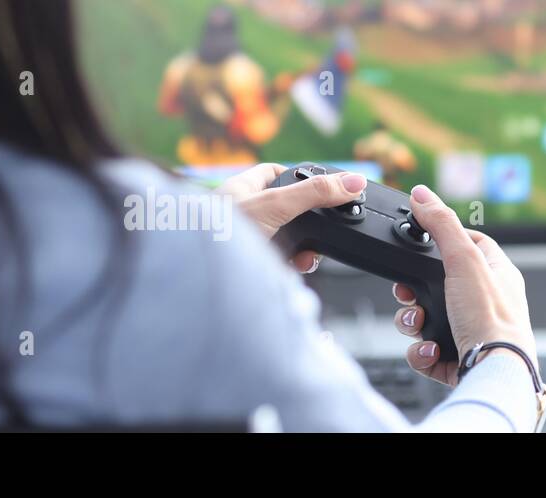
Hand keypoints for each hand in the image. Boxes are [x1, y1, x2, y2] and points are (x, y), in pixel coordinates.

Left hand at [218, 163, 367, 272]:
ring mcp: (243, 242)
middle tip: (319, 236)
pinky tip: (290, 272)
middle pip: (285, 212)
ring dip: (298, 252)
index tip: (324, 189)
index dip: (300, 179)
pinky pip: (275, 265)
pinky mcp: (247, 267)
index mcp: (242, 189)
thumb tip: (353, 181)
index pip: (275, 174)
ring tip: (302, 260)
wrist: (192, 275)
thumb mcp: (274, 206)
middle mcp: (241, 213)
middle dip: (306, 226)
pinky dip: (287, 269)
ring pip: (282, 242)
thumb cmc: (218, 233)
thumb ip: (314, 193)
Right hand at [393, 185, 536, 385]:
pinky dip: (421, 352)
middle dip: (414, 292)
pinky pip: (427, 351)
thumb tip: (422, 194)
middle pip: (437, 285)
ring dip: (412, 322)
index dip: (444, 241)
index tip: (422, 243)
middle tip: (408, 294)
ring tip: (418, 325)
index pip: (470, 245)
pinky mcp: (458, 359)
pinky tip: (429, 351)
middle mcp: (487, 303)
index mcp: (497, 275)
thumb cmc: (492, 319)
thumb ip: (441, 224)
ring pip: (426, 319)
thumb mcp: (463, 260)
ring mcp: (472, 332)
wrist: (495, 372)